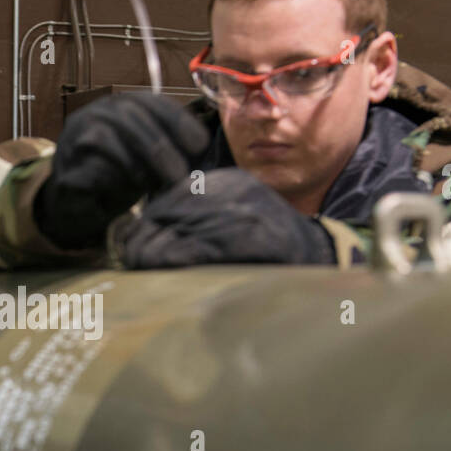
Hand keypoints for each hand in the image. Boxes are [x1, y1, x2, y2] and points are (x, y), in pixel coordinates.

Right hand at [38, 93, 209, 248]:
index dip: (177, 120)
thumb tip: (203, 148)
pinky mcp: (63, 166)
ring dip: (136, 162)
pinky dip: (109, 177)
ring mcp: (75, 136)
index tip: (199, 144)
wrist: (78, 204)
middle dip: (160, 147)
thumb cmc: (120, 177)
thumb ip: (171, 148)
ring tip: (155, 186)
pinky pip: (85, 165)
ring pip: (105, 135)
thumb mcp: (150, 158)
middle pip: (130, 117)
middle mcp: (98, 113)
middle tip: (180, 175)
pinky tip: (126, 190)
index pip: (152, 102)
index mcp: (124, 106)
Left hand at [116, 168, 336, 267]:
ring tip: (139, 266)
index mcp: (228, 182)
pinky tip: (163, 268)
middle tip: (129, 258)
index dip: (148, 221)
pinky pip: (203, 244)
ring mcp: (245, 210)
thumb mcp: (232, 222)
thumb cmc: (270, 250)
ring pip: (183, 227)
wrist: (321, 257)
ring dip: (156, 250)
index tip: (132, 243)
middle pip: (173, 209)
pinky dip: (178, 257)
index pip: (174, 194)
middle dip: (146, 236)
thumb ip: (196, 222)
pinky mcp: (252, 235)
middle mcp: (235, 189)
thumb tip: (142, 237)